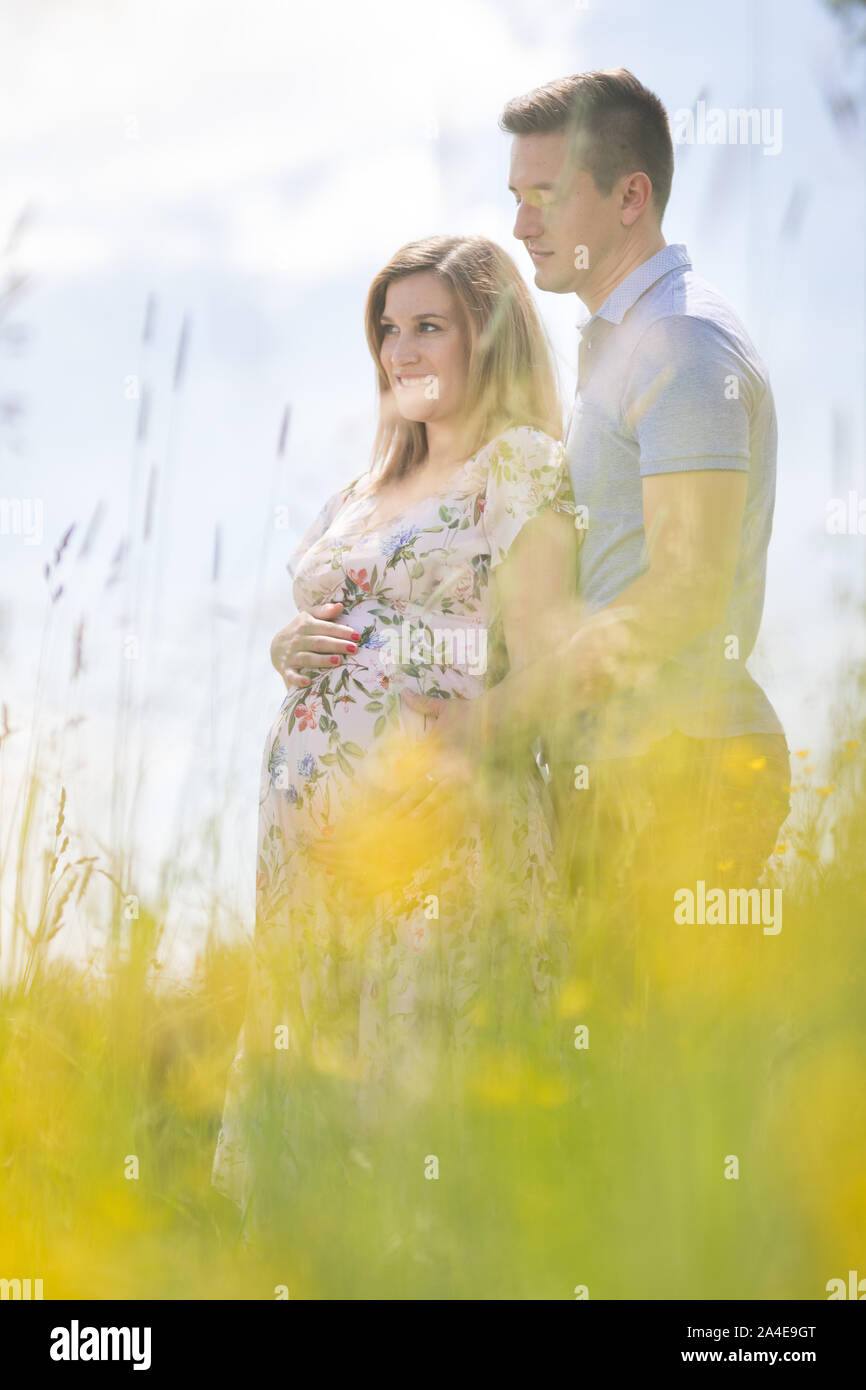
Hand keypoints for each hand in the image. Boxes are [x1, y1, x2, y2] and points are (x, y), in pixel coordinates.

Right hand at [270, 601, 359, 692]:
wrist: (276, 646)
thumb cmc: (301, 630)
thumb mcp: (309, 616)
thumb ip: (324, 611)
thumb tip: (340, 606)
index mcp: (306, 625)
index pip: (326, 628)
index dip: (341, 631)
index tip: (357, 636)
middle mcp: (298, 639)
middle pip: (320, 642)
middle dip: (337, 645)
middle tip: (354, 648)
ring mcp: (292, 655)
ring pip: (308, 658)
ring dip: (323, 660)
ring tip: (338, 661)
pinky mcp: (286, 669)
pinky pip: (291, 675)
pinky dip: (298, 679)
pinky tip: (308, 682)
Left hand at [389, 691, 483, 822]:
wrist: (503, 715)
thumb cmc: (473, 711)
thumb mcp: (445, 706)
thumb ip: (422, 703)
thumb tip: (404, 692)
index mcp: (432, 744)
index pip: (407, 767)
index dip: (393, 781)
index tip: (381, 792)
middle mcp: (442, 761)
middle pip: (418, 786)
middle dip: (402, 802)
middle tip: (388, 815)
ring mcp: (459, 773)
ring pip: (436, 796)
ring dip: (422, 809)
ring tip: (409, 820)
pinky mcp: (476, 780)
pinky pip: (460, 799)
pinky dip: (449, 810)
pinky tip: (441, 819)